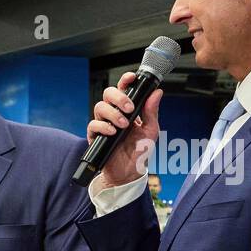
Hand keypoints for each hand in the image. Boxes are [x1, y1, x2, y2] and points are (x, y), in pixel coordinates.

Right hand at [85, 71, 162, 189]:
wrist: (130, 171)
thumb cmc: (140, 151)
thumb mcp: (151, 130)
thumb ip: (152, 112)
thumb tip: (157, 93)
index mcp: (128, 109)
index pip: (124, 89)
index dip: (125, 81)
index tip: (131, 78)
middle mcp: (114, 113)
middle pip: (108, 93)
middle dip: (119, 97)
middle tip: (130, 108)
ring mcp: (104, 124)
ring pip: (100, 106)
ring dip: (113, 113)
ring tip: (123, 125)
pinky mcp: (95, 136)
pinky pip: (93, 124)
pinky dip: (103, 126)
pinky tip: (113, 132)